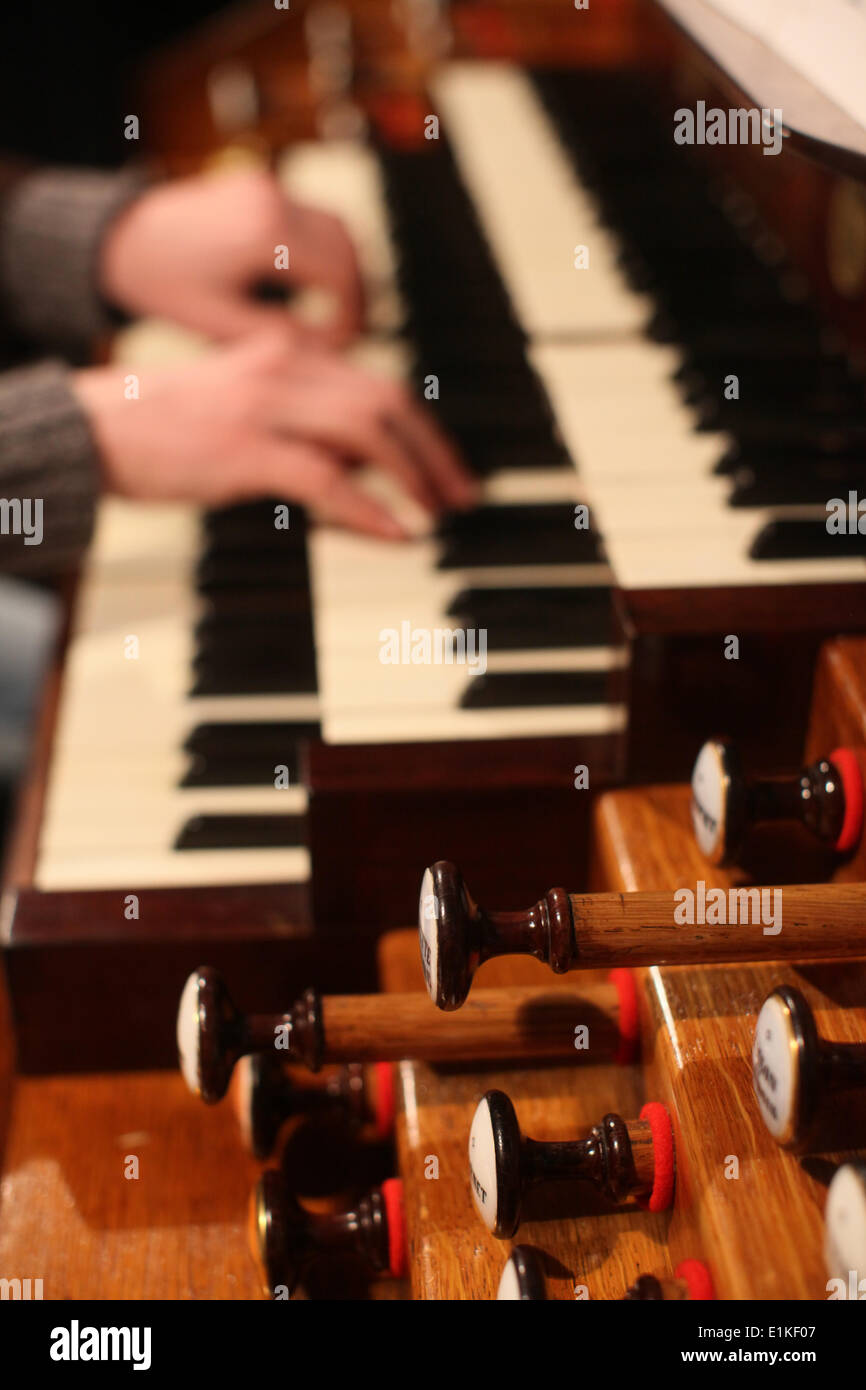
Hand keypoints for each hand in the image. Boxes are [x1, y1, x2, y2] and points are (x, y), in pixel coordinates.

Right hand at [71, 333, 477, 535]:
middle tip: (462, 496)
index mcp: (291, 353)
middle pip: (389, 402)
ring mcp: (266, 405)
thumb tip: (368, 467)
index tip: (450, 470)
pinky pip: (325, 477)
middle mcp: (287, 367)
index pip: (381, 386)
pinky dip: (368, 507)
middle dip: (435, 453)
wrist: (97, 426)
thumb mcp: (252, 408)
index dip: (426, 431)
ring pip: (368, 431)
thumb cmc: (172, 425)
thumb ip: (308, 424)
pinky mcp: (245, 448)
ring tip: (438, 513)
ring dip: (414, 476)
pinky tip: (395, 531)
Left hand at [99, 168, 364, 346]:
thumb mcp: (222, 324)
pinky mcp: (260, 185)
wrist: (120, 239)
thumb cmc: (164, 285)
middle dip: (357, 294)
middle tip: (354, 333)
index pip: (337, 277)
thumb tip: (334, 354)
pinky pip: (312, 217)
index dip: (349, 317)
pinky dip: (325, 251)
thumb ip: (283, 338)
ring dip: (347, 270)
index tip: (343, 346)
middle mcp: (271, 201)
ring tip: (341, 312)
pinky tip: (317, 286)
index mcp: (264, 234)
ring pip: (337, 228)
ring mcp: (267, 187)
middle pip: (347, 247)